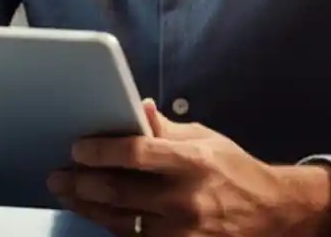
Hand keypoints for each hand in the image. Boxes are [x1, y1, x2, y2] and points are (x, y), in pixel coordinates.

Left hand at [48, 100, 330, 236]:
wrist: (274, 214)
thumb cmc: (233, 170)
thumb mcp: (204, 139)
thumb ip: (165, 128)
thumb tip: (137, 106)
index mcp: (191, 163)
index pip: (135, 153)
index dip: (99, 151)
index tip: (76, 148)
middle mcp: (185, 200)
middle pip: (118, 192)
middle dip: (80, 183)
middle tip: (57, 174)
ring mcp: (182, 232)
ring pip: (119, 222)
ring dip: (87, 207)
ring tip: (67, 193)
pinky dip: (111, 226)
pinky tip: (96, 214)